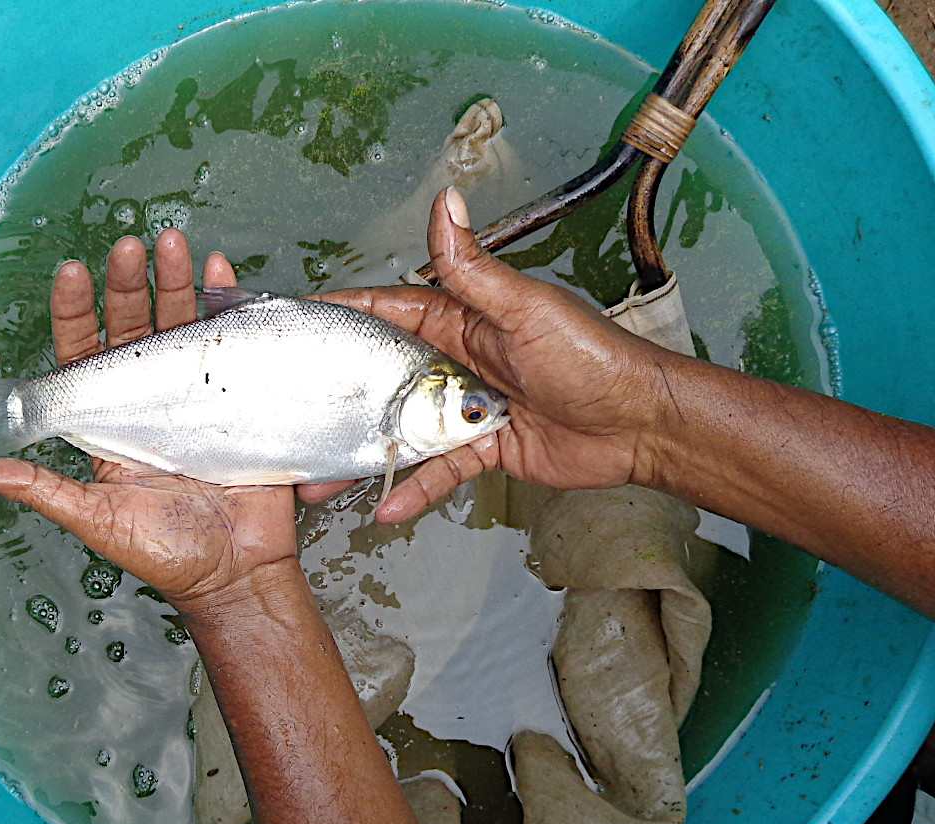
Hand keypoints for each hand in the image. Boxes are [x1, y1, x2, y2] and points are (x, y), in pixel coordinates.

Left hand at [0, 231, 298, 609]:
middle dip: (128, 285)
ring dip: (177, 281)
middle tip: (128, 247)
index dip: (75, 313)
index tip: (71, 274)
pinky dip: (230, 306)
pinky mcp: (239, 398)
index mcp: (108, 423)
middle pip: (133, 328)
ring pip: (180, 325)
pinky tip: (223, 274)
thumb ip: (43, 490)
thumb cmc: (169, 556)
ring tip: (173, 243)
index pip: (82, 355)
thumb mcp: (97, 522)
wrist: (240, 574)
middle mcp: (149, 401)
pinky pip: (234, 343)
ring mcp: (195, 396)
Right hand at [300, 186, 665, 522]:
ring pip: (404, 430)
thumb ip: (473, 269)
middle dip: (341, 397)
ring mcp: (468, 407)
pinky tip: (385, 508)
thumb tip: (446, 203)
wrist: (639, 423)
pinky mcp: (484, 448)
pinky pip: (439, 470)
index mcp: (463, 318)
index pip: (389, 310)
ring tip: (320, 481)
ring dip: (367, 454)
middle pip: (386, 378)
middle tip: (295, 415)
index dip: (345, 316)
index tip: (300, 323)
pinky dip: (415, 488)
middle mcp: (459, 360)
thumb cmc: (593, 357)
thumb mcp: (526, 309)